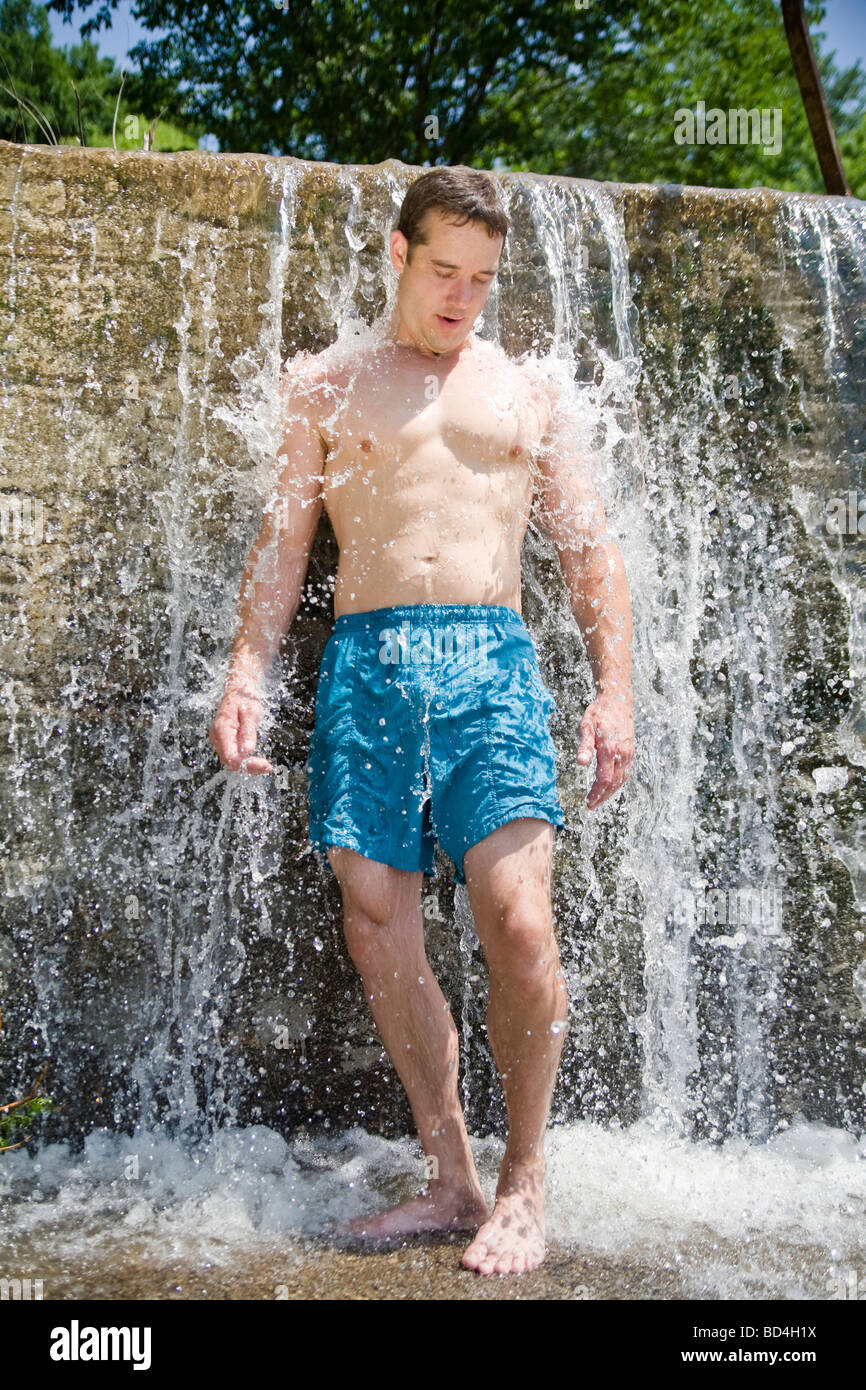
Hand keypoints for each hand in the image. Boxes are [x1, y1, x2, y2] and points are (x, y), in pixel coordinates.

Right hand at [208, 688, 273, 773]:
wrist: (238, 691)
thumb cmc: (244, 699)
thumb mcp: (251, 712)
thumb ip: (248, 732)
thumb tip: (247, 751)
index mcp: (222, 729)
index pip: (231, 757)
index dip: (247, 764)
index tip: (265, 765)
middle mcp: (216, 738)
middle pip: (230, 762)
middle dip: (249, 767)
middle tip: (268, 767)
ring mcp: (219, 741)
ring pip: (232, 762)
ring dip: (248, 766)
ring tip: (265, 766)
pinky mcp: (224, 743)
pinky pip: (233, 757)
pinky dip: (246, 761)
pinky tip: (258, 762)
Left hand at [576, 691, 633, 808]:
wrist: (617, 699)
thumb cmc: (599, 712)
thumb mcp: (586, 725)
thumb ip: (584, 745)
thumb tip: (581, 763)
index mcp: (610, 748)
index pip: (604, 779)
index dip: (596, 793)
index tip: (588, 802)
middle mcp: (622, 753)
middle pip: (614, 783)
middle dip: (603, 796)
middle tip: (592, 805)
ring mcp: (628, 752)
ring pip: (622, 779)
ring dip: (611, 791)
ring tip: (599, 799)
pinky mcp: (630, 750)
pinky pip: (625, 771)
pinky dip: (618, 782)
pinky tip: (610, 786)